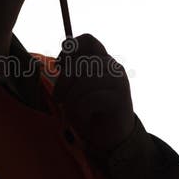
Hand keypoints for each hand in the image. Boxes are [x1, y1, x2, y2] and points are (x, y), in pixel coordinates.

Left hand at [52, 34, 135, 154]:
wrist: (112, 138)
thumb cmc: (91, 112)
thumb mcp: (77, 88)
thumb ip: (72, 73)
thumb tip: (59, 63)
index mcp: (103, 61)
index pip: (88, 40)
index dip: (70, 49)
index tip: (60, 66)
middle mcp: (113, 67)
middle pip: (81, 62)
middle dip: (64, 82)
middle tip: (58, 99)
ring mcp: (119, 82)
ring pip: (85, 81)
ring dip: (72, 99)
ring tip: (72, 111)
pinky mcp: (120, 100)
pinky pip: (90, 100)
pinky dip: (80, 111)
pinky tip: (84, 118)